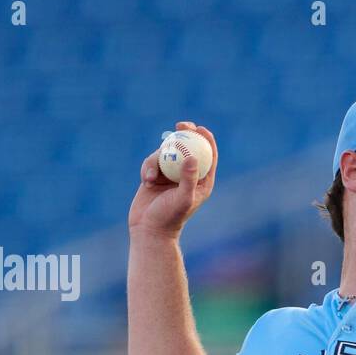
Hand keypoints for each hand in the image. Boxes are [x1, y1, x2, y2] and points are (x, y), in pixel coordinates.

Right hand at [128, 121, 218, 238]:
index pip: (209, 156)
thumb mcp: (183, 198)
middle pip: (189, 147)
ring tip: (151, 178)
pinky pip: (152, 161)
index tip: (200, 128)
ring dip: (157, 159)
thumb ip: (189, 178)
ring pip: (166, 152)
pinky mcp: (155, 176)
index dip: (206, 139)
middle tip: (181, 125)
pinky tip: (146, 181)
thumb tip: (193, 157)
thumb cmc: (170, 217)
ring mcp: (170, 175)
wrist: (148, 229)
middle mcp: (187, 176)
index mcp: (202, 182)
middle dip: (185, 133)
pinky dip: (148, 167)